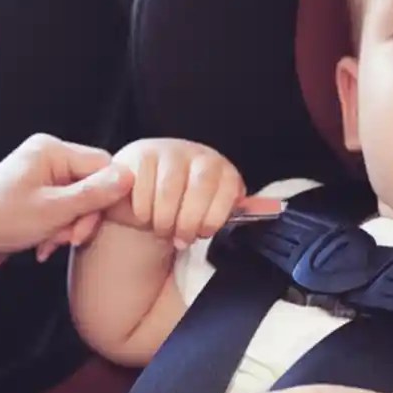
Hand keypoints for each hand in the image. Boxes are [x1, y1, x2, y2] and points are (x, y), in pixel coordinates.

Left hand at [0, 134, 133, 268]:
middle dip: (84, 217)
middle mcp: (46, 159)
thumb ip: (94, 193)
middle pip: (92, 185)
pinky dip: (57, 231)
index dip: (106, 196)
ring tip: (50, 243)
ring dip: (69, 228)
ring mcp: (39, 179)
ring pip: (78, 203)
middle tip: (70, 238)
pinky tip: (43, 247)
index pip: (103, 165)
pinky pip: (61, 213)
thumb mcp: (54, 209)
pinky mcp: (33, 200)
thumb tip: (129, 177)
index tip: (92, 223)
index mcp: (51, 150)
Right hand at [104, 138, 246, 249]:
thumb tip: (251, 209)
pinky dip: (142, 211)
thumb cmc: (181, 204)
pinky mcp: (141, 156)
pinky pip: (143, 187)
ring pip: (169, 190)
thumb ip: (229, 213)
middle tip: (180, 240)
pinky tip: (143, 217)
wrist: (144, 183)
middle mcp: (197, 155)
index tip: (203, 234)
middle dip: (189, 221)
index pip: (228, 188)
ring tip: (160, 230)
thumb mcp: (208, 211)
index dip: (215, 217)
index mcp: (221, 168)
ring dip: (163, 219)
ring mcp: (168, 152)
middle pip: (201, 186)